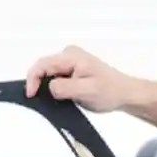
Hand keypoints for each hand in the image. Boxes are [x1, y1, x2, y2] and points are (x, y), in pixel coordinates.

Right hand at [25, 45, 140, 112]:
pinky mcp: (73, 70)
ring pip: (48, 73)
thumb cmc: (110, 91)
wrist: (125, 93)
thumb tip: (49, 87)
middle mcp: (69, 55)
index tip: (31, 95)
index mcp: (71, 56)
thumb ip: (64, 87)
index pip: (42, 65)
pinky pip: (56, 77)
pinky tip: (59, 97)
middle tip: (39, 101)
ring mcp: (71, 62)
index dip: (32, 80)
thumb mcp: (85, 91)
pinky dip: (53, 88)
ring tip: (52, 100)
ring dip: (46, 87)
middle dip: (38, 84)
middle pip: (43, 68)